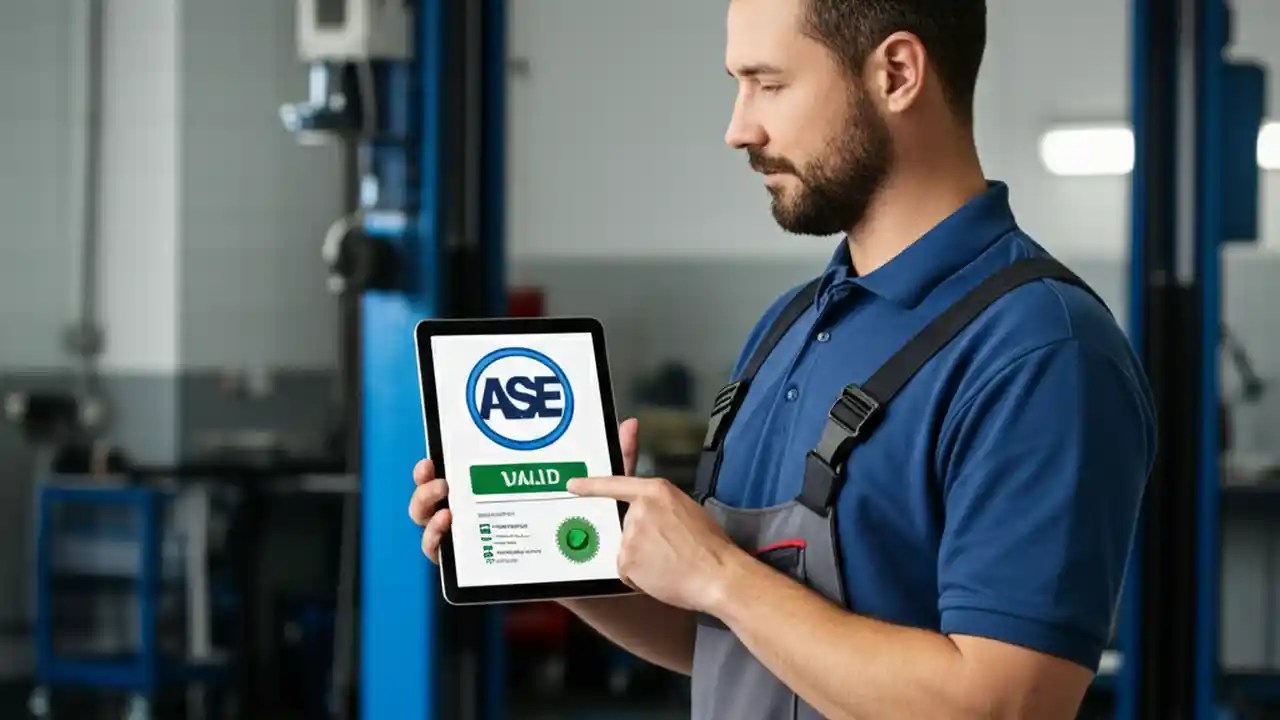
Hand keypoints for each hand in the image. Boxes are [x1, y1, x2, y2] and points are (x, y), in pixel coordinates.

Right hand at [409, 418, 642, 563]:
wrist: (594, 572)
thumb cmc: (591, 522)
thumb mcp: (601, 489)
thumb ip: (613, 461)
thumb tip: (629, 424)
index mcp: (495, 482)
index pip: (456, 466)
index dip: (438, 458)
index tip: (434, 451)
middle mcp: (477, 507)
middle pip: (433, 493)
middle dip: (424, 483)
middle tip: (438, 477)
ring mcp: (473, 537)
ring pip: (430, 523)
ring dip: (425, 511)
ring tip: (446, 505)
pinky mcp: (476, 564)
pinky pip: (443, 557)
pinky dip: (435, 542)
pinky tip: (449, 530)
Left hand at [567, 474, 741, 612]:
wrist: (718, 574)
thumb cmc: (711, 545)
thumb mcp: (687, 509)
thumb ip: (662, 507)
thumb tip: (650, 516)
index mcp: (656, 491)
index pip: (616, 484)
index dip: (592, 485)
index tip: (572, 485)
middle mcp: (638, 509)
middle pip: (626, 525)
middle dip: (641, 540)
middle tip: (669, 551)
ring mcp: (630, 534)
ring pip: (626, 549)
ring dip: (641, 560)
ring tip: (670, 565)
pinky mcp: (626, 558)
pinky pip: (626, 570)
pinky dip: (639, 577)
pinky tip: (662, 576)